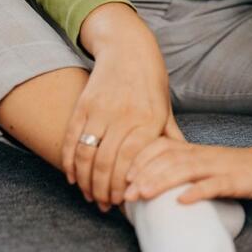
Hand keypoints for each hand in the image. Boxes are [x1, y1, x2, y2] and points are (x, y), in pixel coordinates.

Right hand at [61, 22, 178, 212]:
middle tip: (103, 204)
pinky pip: (72, 139)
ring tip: (89, 194)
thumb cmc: (150, 81)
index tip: (122, 201)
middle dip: (103, 189)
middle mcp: (125, 115)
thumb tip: (182, 165)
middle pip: (107, 163)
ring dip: (85, 181)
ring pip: (87, 154)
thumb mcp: (165, 108)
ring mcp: (101, 110)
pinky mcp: (83, 105)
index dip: (124, 185)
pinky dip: (70, 162)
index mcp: (149, 119)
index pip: (133, 161)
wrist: (127, 48)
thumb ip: (170, 138)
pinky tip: (73, 176)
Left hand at [122, 137, 251, 204]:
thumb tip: (155, 184)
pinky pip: (217, 184)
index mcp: (198, 151)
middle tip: (125, 193)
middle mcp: (206, 155)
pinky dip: (198, 191)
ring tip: (143, 194)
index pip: (164, 147)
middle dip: (144, 174)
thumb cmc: (241, 168)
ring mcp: (222, 167)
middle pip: (170, 159)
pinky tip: (183, 200)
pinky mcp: (238, 179)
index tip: (125, 176)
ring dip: (162, 181)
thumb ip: (187, 169)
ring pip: (188, 170)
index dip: (141, 159)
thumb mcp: (210, 165)